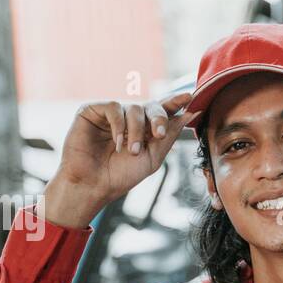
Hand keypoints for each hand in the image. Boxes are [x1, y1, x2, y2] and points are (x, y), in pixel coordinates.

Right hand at [39, 92, 196, 228]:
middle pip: (151, 106)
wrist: (93, 185)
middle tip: (159, 134)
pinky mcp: (92, 111)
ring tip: (132, 150)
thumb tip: (189, 114)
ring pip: (133, 107)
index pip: (162, 111)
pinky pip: (113, 106)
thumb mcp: (152, 158)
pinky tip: (117, 142)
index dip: (175, 102)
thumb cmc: (120, 176)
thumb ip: (169, 136)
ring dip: (136, 130)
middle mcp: (129, 119)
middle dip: (158, 119)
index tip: (190, 97)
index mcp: (144, 129)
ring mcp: (111, 114)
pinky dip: (119, 125)